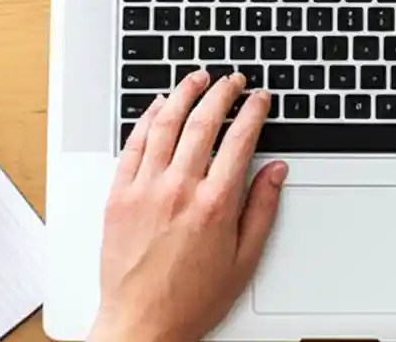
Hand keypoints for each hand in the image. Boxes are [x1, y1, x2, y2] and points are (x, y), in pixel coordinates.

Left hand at [90, 71, 288, 341]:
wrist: (142, 324)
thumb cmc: (191, 299)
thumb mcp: (245, 259)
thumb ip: (263, 209)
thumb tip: (276, 172)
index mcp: (215, 204)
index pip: (240, 139)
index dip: (253, 111)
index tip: (260, 99)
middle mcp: (179, 189)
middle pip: (203, 121)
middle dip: (222, 92)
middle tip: (233, 81)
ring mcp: (145, 189)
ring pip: (165, 123)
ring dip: (184, 93)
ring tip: (197, 78)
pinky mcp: (119, 195)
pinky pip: (133, 144)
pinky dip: (147, 118)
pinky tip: (158, 106)